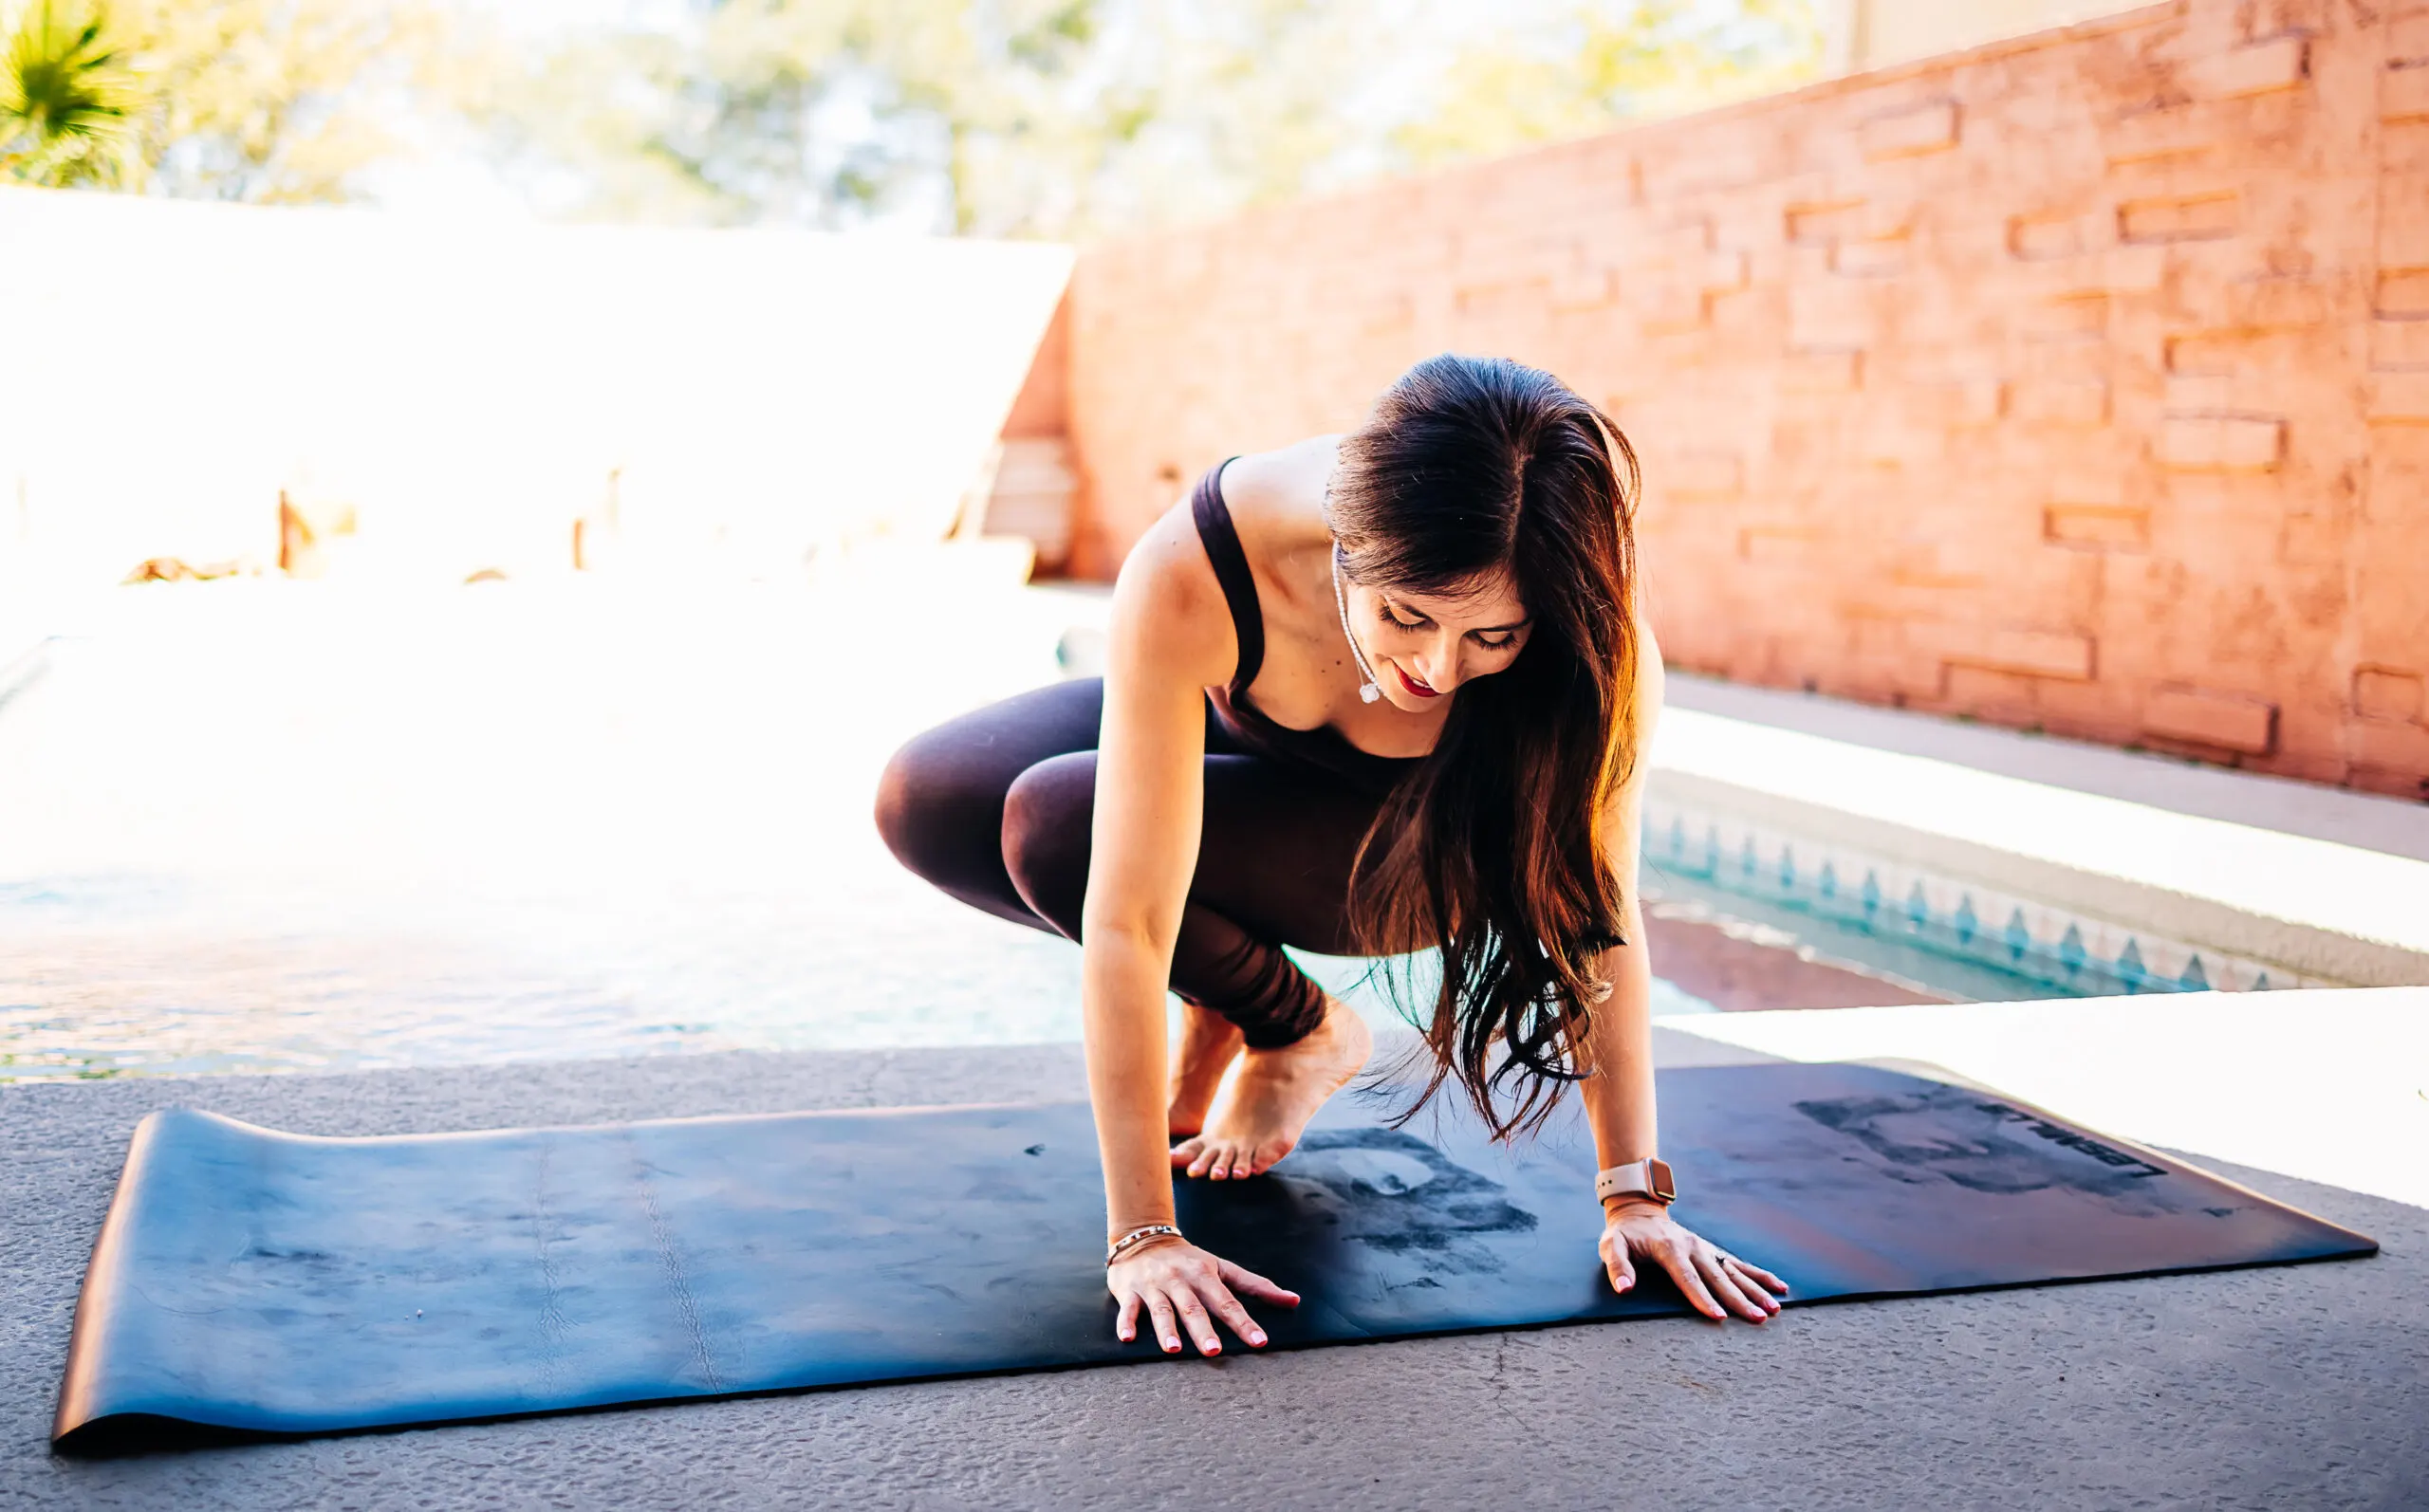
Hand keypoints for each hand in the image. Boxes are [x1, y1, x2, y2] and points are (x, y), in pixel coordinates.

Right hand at [1107, 1236, 1298, 1355]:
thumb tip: (1294, 1300)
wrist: (1143, 1237)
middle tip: (1214, 1351)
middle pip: (1194, 1308)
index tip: (1259, 1342)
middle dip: (1204, 1330)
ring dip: (1166, 1330)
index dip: (1244, 1322)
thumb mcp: (1222, 1267)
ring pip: (1161, 1309)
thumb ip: (1256, 1285)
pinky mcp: (1130, 1292)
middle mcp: (1180, 1281)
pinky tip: (1128, 1339)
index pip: (1229, 1302)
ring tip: (1173, 1350)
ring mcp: (1154, 1286)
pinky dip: (1126, 1324)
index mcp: (1205, 1275)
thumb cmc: (1189, 1260)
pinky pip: (1128, 1309)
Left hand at [1600, 1200, 1786, 1322]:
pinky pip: (1739, 1264)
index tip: (1718, 1316)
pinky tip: (1779, 1287)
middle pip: (1718, 1277)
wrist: (1639, 1211)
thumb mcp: (1611, 1245)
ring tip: (1774, 1309)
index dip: (1702, 1298)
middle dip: (1739, 1299)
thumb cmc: (1624, 1234)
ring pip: (1734, 1272)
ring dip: (1755, 1290)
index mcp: (1669, 1248)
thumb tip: (1624, 1289)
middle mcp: (1693, 1247)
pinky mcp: (1712, 1251)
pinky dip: (1760, 1275)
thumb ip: (1617, 1266)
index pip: (1687, 1277)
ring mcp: (1705, 1248)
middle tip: (1757, 1318)